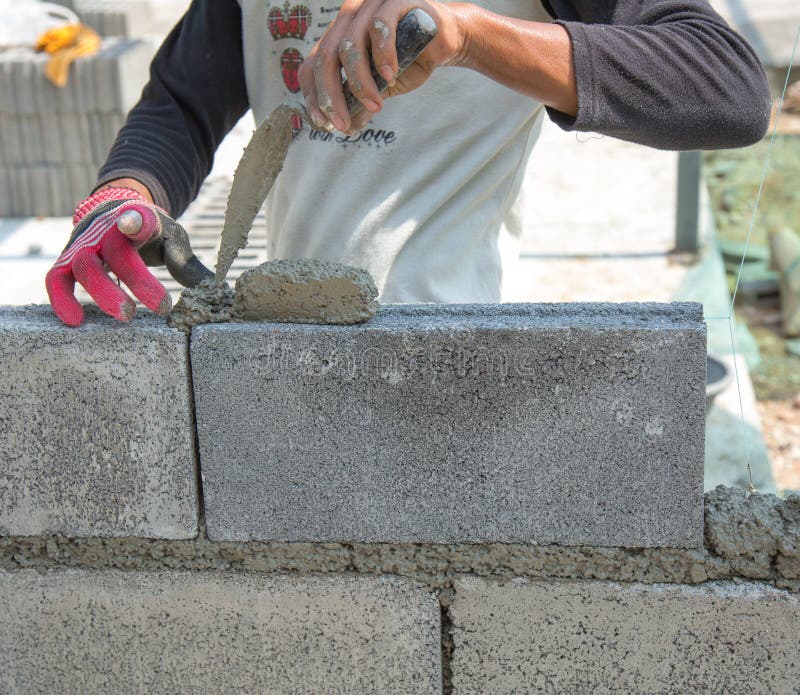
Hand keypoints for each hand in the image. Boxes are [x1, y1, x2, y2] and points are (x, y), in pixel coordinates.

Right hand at [46, 187, 211, 326]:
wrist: (114, 211)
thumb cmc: (150, 233)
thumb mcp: (172, 239)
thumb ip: (187, 263)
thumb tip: (217, 291)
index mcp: (138, 221)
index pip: (135, 218)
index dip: (133, 221)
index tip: (132, 223)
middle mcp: (106, 230)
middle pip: (114, 252)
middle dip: (135, 279)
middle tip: (160, 305)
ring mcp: (83, 245)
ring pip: (84, 266)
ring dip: (103, 293)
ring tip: (126, 316)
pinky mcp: (67, 260)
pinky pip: (56, 279)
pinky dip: (62, 299)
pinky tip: (75, 321)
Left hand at [299, 0, 466, 132]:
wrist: (447, 40)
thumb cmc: (411, 60)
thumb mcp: (382, 87)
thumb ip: (361, 101)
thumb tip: (346, 128)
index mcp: (339, 35)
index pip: (313, 63)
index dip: (313, 94)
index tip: (323, 123)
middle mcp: (349, 18)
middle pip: (326, 58)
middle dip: (332, 96)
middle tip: (343, 123)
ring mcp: (370, 5)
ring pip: (349, 46)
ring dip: (361, 83)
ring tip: (376, 106)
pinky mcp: (394, 1)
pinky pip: (379, 27)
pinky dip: (382, 57)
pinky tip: (391, 77)